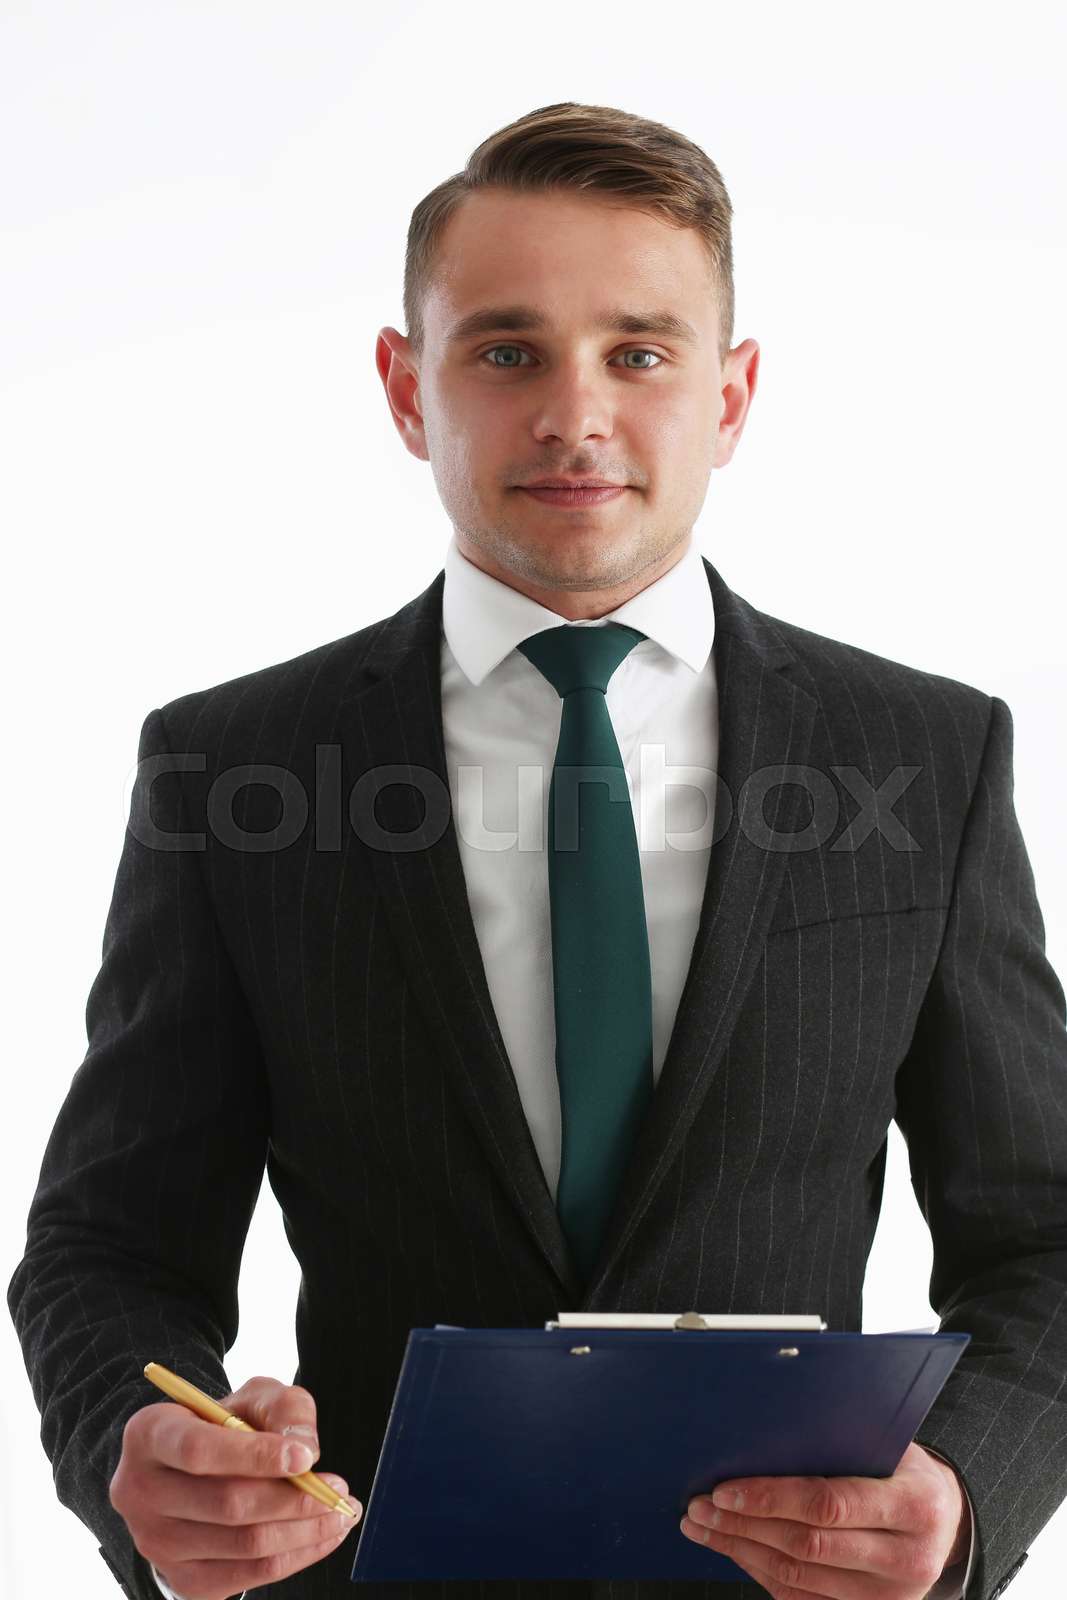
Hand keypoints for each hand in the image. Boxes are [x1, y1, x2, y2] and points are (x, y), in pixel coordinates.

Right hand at [109, 1373, 361, 1599]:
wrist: (191, 1467)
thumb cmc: (226, 1424)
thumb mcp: (254, 1396)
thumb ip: (284, 1411)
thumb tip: (306, 1450)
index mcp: (149, 1435)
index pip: (199, 1450)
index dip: (255, 1455)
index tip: (308, 1456)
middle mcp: (139, 1492)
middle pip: (226, 1504)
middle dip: (294, 1499)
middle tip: (340, 1489)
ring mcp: (155, 1543)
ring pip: (243, 1545)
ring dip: (304, 1531)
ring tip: (341, 1512)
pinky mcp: (180, 1580)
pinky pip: (247, 1576)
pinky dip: (295, 1557)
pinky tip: (322, 1537)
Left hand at [680, 1441, 968, 1598]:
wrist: (948, 1520)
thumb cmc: (905, 1470)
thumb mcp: (888, 1445)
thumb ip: (840, 1442)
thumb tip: (762, 1432)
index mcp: (914, 1505)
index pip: (829, 1504)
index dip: (771, 1498)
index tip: (724, 1489)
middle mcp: (907, 1559)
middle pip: (807, 1546)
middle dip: (744, 1525)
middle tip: (699, 1507)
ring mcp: (891, 1597)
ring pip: (798, 1577)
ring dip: (742, 1550)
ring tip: (704, 1527)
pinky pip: (803, 1599)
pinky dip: (762, 1573)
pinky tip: (736, 1550)